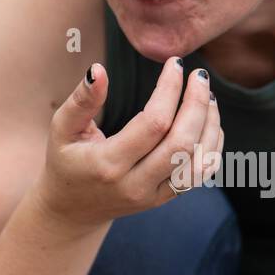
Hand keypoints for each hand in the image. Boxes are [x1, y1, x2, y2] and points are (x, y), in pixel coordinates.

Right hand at [36, 56, 222, 228]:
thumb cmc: (66, 161)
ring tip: (208, 96)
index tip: (175, 64)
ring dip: (210, 126)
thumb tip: (99, 69)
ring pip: (199, 163)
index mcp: (108, 164)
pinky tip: (208, 121)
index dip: (170, 90)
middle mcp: (135, 184)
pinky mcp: (164, 198)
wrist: (71, 210)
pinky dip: (212, 146)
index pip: (154, 124)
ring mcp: (153, 195)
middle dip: (197, 104)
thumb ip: (82, 100)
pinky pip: (200, 174)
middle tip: (199, 76)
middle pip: (183, 144)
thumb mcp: (62, 128)